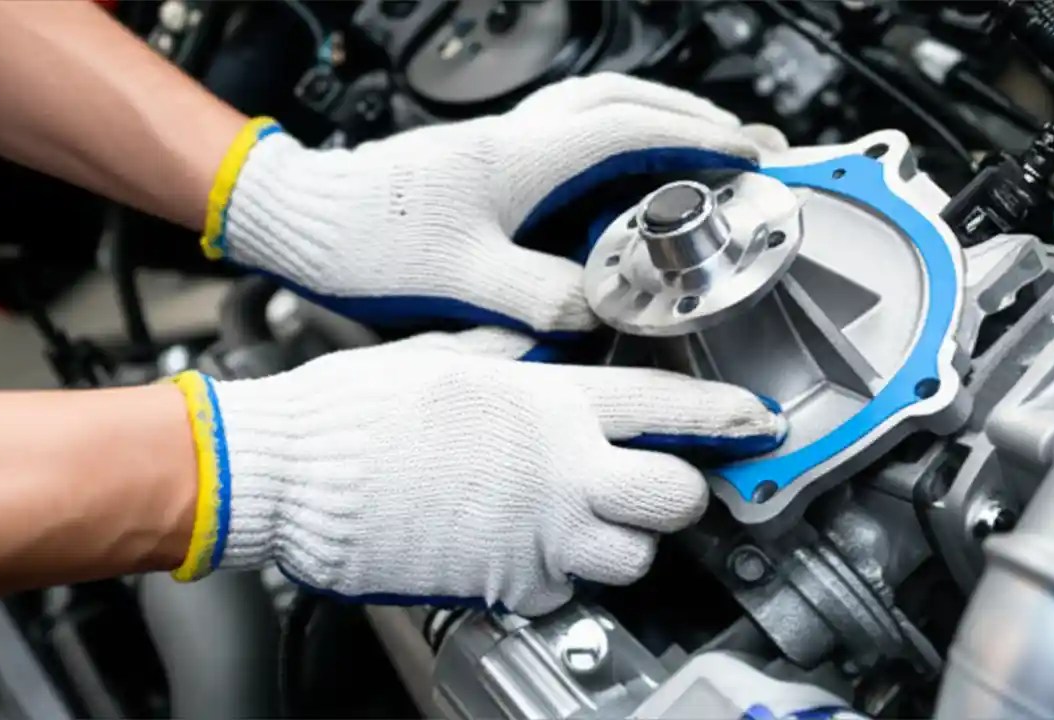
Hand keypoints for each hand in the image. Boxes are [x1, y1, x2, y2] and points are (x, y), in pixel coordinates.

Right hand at [172, 328, 785, 615]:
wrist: (292, 473)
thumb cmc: (355, 408)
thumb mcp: (447, 354)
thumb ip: (515, 359)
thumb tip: (545, 358)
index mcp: (549, 404)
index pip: (670, 410)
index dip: (727, 419)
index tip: (758, 426)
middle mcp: (558, 471)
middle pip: (676, 499)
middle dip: (682, 493)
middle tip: (661, 481)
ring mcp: (535, 534)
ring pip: (634, 557)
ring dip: (626, 541)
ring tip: (592, 519)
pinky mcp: (505, 583)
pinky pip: (567, 590)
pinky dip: (563, 575)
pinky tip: (530, 548)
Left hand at [220, 74, 762, 334]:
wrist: (305, 216)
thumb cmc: (367, 243)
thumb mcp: (458, 281)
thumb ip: (534, 297)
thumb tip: (597, 311)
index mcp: (519, 159)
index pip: (630, 130)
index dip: (698, 141)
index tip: (748, 155)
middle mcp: (515, 138)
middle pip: (622, 100)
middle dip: (691, 117)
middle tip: (740, 143)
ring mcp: (499, 141)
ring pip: (595, 103)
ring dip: (653, 114)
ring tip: (694, 144)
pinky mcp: (485, 156)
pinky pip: (567, 125)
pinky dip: (611, 131)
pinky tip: (616, 170)